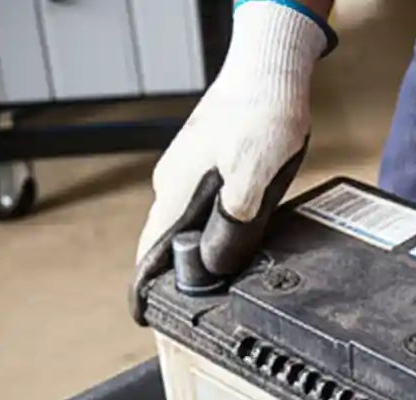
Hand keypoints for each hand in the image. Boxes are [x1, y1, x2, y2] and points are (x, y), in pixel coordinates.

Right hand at [130, 1, 331, 322]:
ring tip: (220, 276)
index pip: (149, 252)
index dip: (147, 287)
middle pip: (168, 241)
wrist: (271, 69)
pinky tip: (237, 231)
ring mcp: (189, 169)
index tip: (145, 315)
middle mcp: (173, 183)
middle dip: (179, 274)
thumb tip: (214, 263)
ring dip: (200, 249)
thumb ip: (232, 226)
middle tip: (198, 306)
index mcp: (175, 192)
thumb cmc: (261, 116)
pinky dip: (214, 225)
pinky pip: (204, 204)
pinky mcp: (207, 160)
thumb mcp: (251, 181)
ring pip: (188, 222)